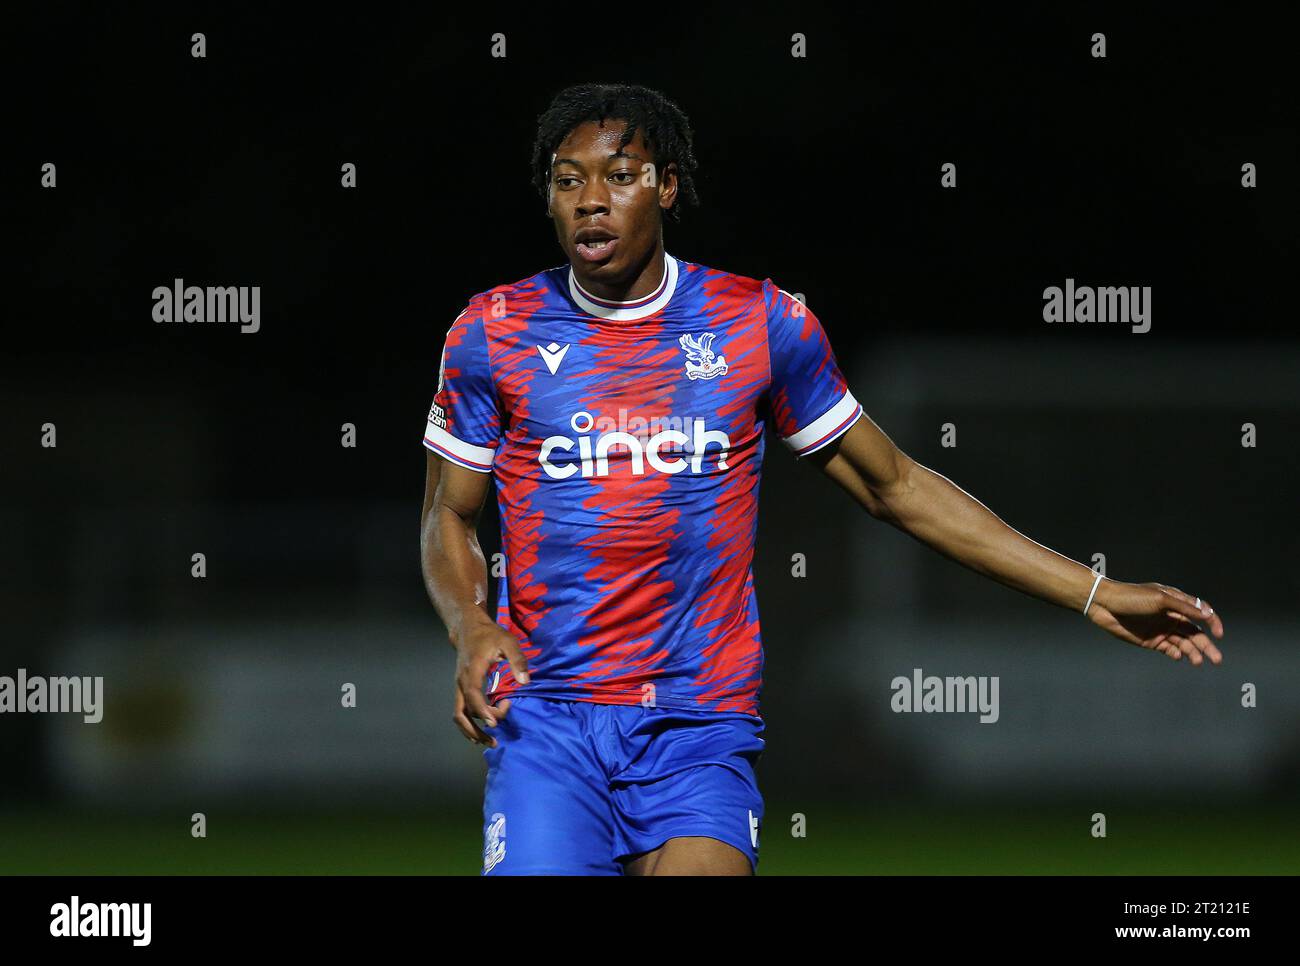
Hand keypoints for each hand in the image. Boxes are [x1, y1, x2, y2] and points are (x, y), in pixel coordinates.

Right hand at [450, 619, 529, 746]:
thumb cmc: (490, 635)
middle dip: (477, 729)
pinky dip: (469, 724)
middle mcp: (461, 681)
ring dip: (472, 730)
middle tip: (495, 740)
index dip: (482, 710)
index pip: (472, 694)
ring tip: (490, 741)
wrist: (468, 628)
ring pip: (459, 715)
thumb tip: (525, 682)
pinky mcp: (461, 689)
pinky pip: (461, 711)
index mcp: (472, 670)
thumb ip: (517, 660)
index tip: (494, 723)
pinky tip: (482, 731)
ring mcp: (459, 686)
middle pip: (462, 712)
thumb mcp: (508, 641)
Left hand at [1087, 579, 1224, 664]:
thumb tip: (1208, 614)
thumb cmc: (1132, 597)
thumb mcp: (1160, 599)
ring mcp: (1161, 629)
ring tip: (1198, 662)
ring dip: (1193, 653)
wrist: (1104, 605)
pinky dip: (1176, 654)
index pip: (1201, 613)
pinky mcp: (1151, 641)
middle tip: (1217, 659)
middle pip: (1195, 633)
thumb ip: (1184, 608)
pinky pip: (1169, 650)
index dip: (1212, 622)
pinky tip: (1178, 656)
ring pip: (1184, 644)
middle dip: (1207, 646)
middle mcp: (1171, 617)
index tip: (1219, 634)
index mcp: (1176, 603)